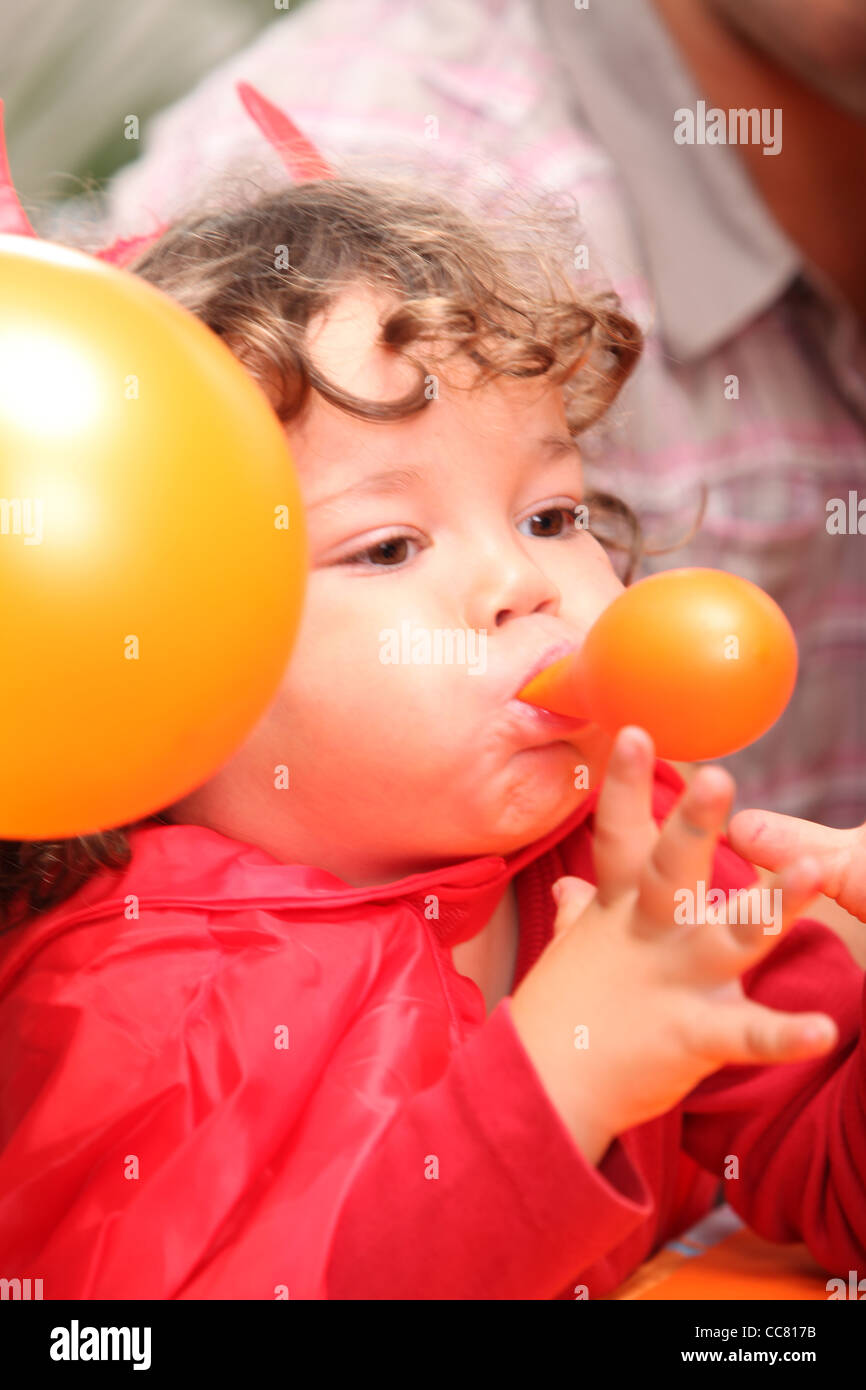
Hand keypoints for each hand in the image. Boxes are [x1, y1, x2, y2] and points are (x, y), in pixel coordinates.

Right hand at [510, 727, 838, 1153]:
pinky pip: (745, 1036)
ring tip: (813, 869)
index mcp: (620, 910)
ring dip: (773, 903)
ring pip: (728, 936)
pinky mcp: (689, 1037)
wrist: (540, 1093)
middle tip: (718, 776)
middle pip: (672, 869)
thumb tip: (569, 889)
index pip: (621, 835)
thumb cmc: (557, 1018)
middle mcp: (647, 935)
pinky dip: (784, 1034)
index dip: (629, 784)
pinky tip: (823, 1029)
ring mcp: (670, 983)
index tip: (638, 731)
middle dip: (694, 824)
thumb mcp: (568, 956)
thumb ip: (579, 916)